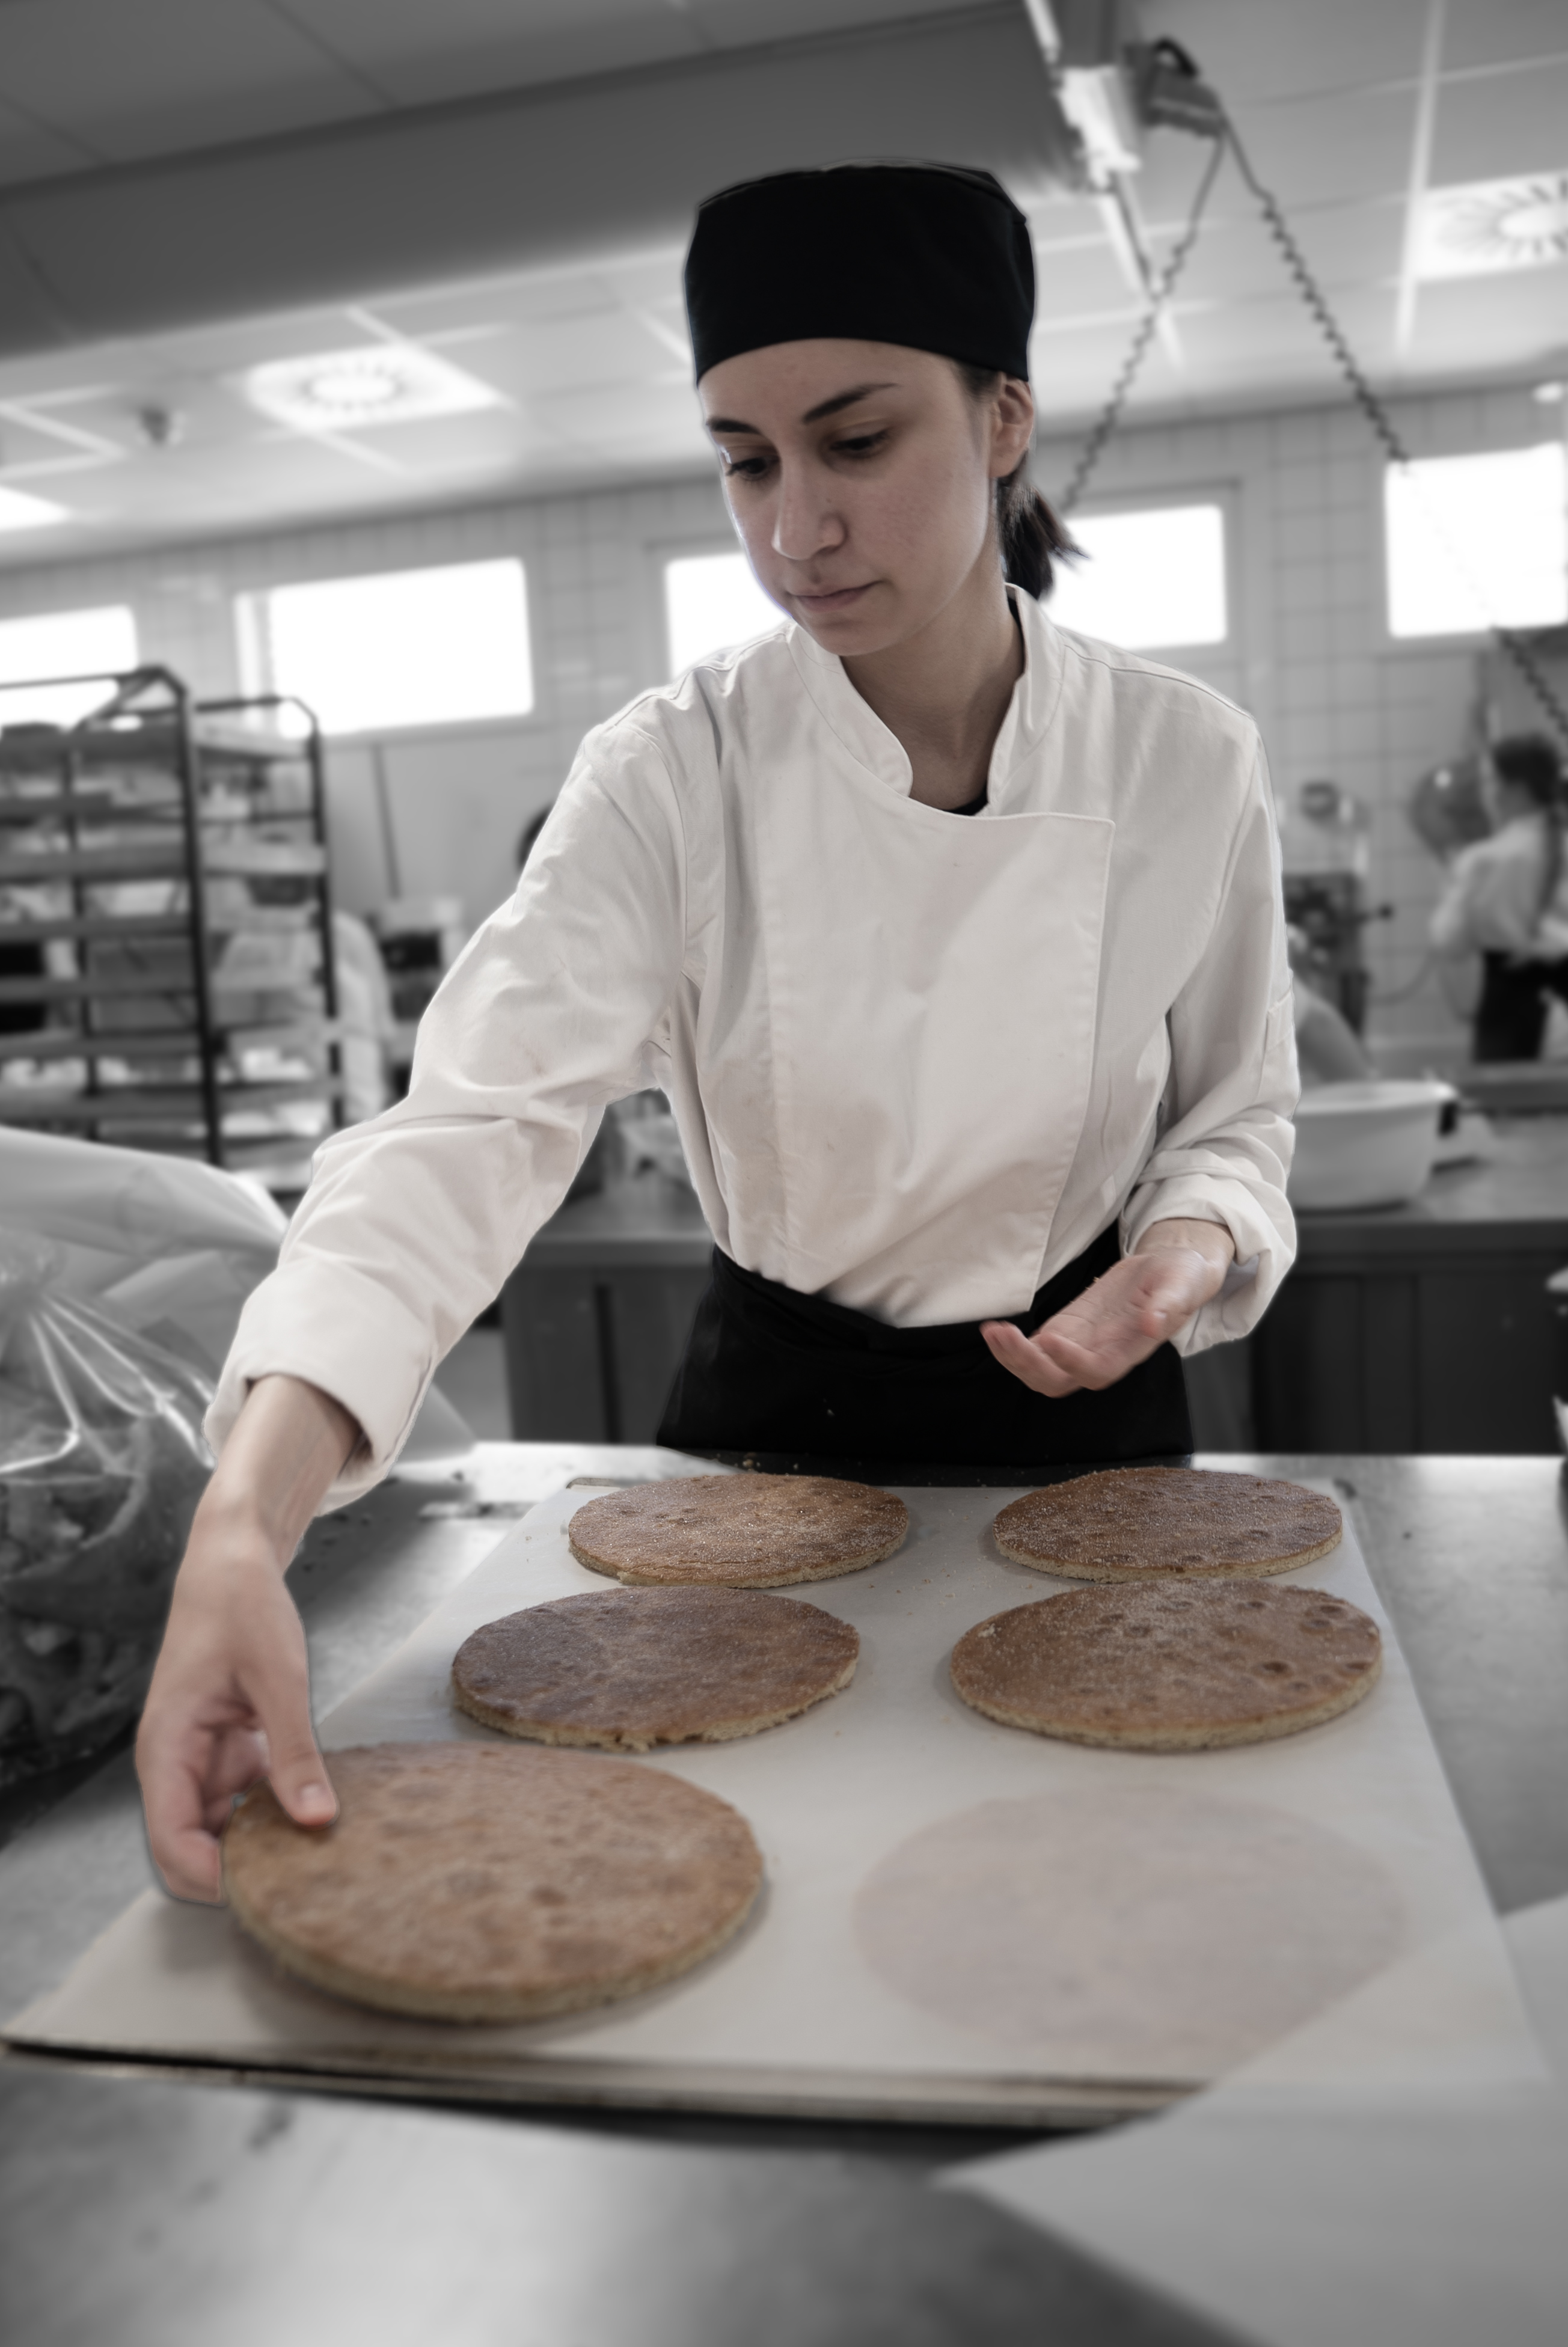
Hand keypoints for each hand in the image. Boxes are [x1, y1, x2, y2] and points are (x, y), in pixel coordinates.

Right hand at [135, 1375, 358, 1902]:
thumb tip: (316, 1819)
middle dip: (244, 1869)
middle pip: (196, 1849)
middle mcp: (176, 1764)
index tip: (273, 1891)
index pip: (173, 1845)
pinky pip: (247, 1799)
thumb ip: (293, 1750)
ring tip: (324, 1848)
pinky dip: (278, 1808)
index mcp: (166, 1749)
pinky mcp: (227, 1750)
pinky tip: (320, 1808)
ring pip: (224, 1828)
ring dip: (265, 1841)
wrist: (233, 1562)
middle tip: (310, 1876)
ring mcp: (201, 1760)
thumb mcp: (278, 1677)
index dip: (215, 1879)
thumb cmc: (241, 1607)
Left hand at [981, 1220, 1232, 1399]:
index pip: (1095, 1371)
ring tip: (992, 1332)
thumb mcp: (1182, 1283)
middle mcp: (1100, 1355)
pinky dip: (1012, 1344)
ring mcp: (1080, 1345)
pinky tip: (994, 1328)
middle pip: (1057, 1380)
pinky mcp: (1067, 1329)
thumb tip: (1155, 1324)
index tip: (1050, 1340)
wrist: (1168, 1272)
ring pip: (1040, 1370)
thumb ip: (1170, 1304)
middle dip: (1027, 1364)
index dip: (1071, 1362)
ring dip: (1013, 1357)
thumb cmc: (1179, 1279)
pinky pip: (1035, 1349)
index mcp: (1129, 1351)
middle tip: (1004, 1336)